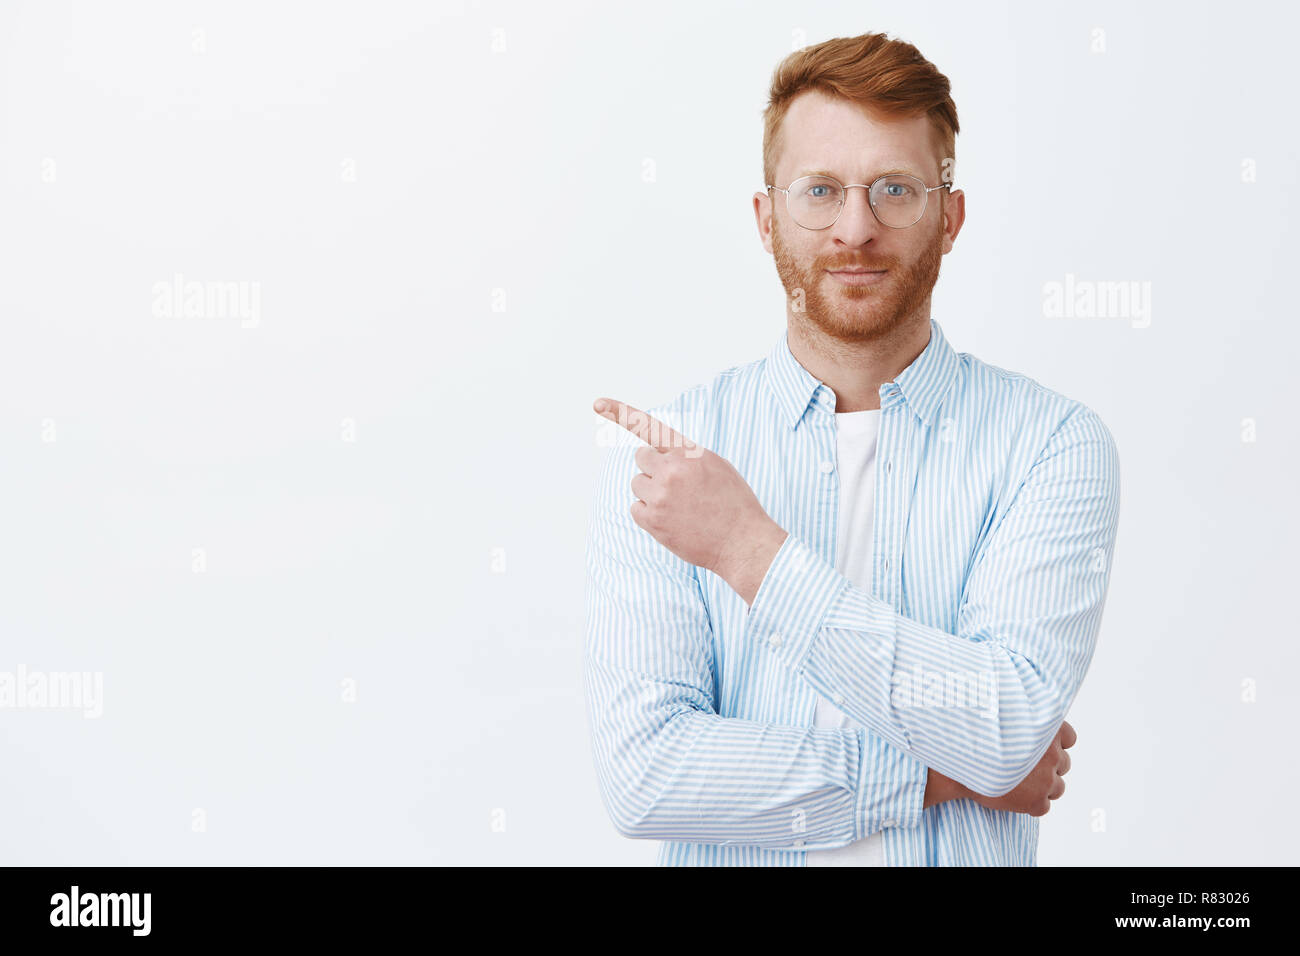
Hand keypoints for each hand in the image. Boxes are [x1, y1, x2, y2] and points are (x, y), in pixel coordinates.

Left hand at [593, 397, 786, 591]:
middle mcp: (671, 470)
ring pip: (638, 483)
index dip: (620, 412)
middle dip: (654, 468)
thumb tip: (662, 453)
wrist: (741, 541)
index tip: (598, 404)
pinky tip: (672, 519)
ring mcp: (660, 496)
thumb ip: (686, 454)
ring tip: (679, 505)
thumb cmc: (733, 502)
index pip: (649, 427)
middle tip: (677, 484)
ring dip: (652, 491)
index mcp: (688, 453)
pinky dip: (649, 513)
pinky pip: (636, 508)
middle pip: (642, 458)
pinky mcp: (652, 520)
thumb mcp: (716, 465)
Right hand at [925, 721, 1075, 814]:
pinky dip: (1030, 804)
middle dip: (1047, 766)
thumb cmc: (972, 730)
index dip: (1054, 744)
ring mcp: (1047, 778)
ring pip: (1057, 787)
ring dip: (1042, 786)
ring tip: (1018, 784)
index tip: (1038, 747)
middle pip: (1063, 764)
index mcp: (1047, 728)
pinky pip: (1043, 807)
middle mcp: (1051, 753)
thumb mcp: (997, 711)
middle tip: (1024, 767)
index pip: (1069, 738)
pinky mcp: (1036, 800)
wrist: (961, 754)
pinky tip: (1011, 796)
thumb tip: (1011, 697)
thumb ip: (1015, 713)